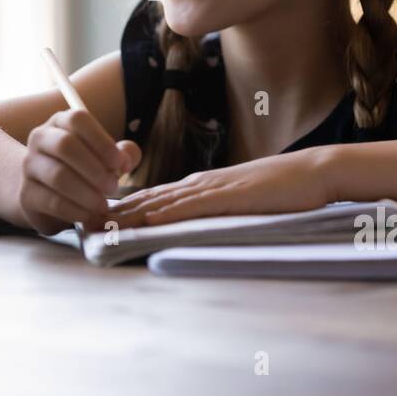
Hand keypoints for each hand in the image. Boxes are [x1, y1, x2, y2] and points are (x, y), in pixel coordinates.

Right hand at [17, 108, 141, 234]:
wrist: (42, 193)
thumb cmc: (80, 170)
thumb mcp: (102, 157)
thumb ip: (121, 154)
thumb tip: (126, 159)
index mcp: (60, 122)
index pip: (78, 119)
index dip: (102, 141)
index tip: (119, 164)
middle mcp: (40, 138)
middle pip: (65, 145)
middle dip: (95, 169)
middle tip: (113, 188)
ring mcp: (29, 166)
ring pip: (58, 175)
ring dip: (86, 193)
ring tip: (102, 205)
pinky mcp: (26, 194)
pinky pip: (52, 201)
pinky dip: (75, 210)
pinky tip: (88, 215)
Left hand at [106, 149, 334, 227]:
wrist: (312, 172)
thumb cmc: (280, 188)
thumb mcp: (238, 198)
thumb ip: (213, 208)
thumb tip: (191, 222)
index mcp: (201, 184)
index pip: (153, 196)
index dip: (123, 207)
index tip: (95, 217)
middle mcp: (200, 183)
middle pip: (149, 197)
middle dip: (115, 211)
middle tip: (84, 221)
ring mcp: (214, 188)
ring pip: (163, 201)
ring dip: (131, 214)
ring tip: (103, 223)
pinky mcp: (231, 196)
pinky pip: (193, 206)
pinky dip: (167, 213)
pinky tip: (147, 220)